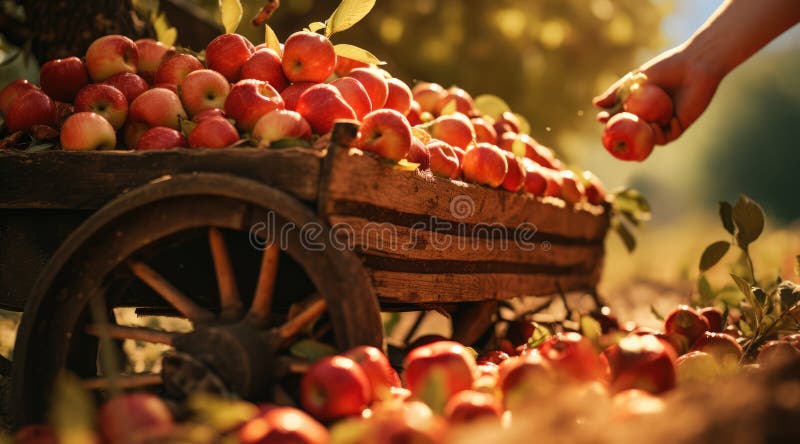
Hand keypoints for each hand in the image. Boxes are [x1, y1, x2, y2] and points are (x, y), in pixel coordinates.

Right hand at [593, 46, 723, 144]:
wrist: (694, 65)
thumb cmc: (666, 67)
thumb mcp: (636, 80)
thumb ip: (616, 91)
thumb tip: (595, 104)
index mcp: (640, 106)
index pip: (621, 117)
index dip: (610, 120)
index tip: (600, 118)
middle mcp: (651, 116)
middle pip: (633, 130)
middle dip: (621, 133)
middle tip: (612, 129)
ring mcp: (664, 122)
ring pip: (647, 137)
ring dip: (638, 136)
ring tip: (631, 128)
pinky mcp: (679, 126)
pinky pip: (665, 136)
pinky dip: (657, 135)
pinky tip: (652, 127)